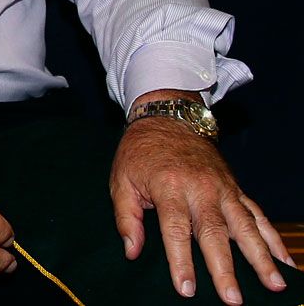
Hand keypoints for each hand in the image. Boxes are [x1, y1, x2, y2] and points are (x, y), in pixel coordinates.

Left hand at [112, 103, 293, 303]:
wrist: (169, 119)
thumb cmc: (140, 153)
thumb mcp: (122, 180)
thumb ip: (126, 217)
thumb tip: (132, 252)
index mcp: (169, 188)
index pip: (176, 230)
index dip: (181, 261)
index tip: (187, 289)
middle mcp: (201, 189)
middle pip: (215, 233)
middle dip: (225, 268)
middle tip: (233, 299)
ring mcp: (223, 189)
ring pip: (245, 226)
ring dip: (261, 257)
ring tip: (275, 285)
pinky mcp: (236, 189)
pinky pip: (258, 215)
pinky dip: (273, 239)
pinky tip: (285, 262)